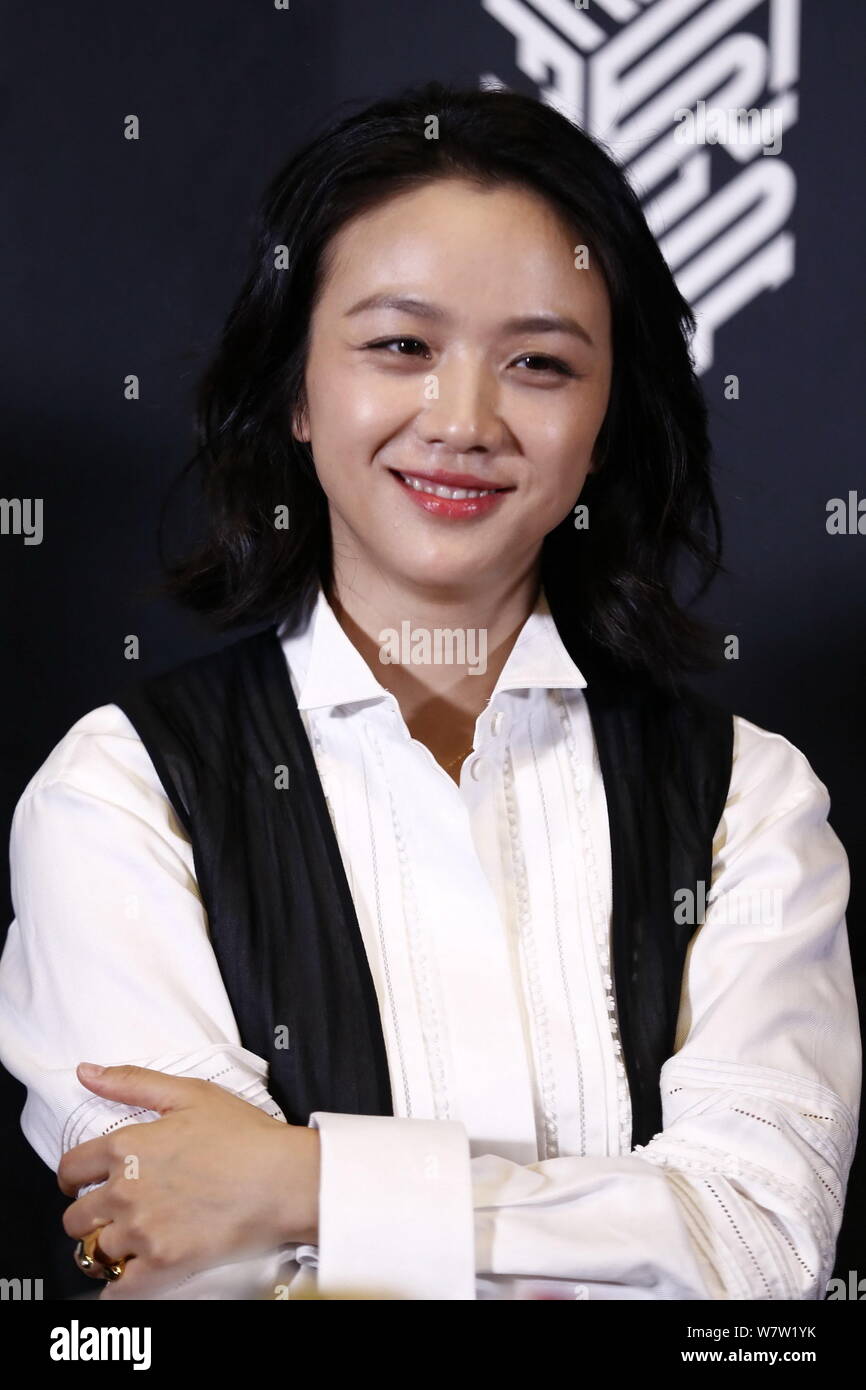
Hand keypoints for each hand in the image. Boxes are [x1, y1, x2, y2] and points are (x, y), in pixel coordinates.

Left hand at [58, 1062, 319, 1298]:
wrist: (283, 1179)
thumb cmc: (244, 1134)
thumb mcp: (189, 1093)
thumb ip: (131, 1082)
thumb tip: (84, 1072)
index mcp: (126, 1146)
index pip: (70, 1168)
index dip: (71, 1177)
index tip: (80, 1183)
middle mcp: (125, 1190)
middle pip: (76, 1217)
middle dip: (88, 1215)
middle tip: (109, 1213)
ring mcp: (142, 1230)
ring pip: (95, 1251)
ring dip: (106, 1247)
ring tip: (128, 1240)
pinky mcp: (162, 1263)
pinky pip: (118, 1287)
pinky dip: (117, 1285)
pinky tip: (129, 1275)